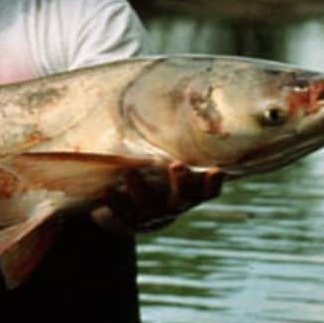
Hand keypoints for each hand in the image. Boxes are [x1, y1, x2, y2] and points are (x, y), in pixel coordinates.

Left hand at [94, 161, 224, 232]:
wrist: (129, 215)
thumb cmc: (156, 179)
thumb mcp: (168, 169)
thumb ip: (172, 149)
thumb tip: (177, 102)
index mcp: (188, 194)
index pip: (207, 193)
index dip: (213, 184)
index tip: (216, 170)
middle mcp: (172, 206)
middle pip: (181, 198)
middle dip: (180, 182)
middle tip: (177, 165)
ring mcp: (150, 215)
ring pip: (148, 204)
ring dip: (140, 188)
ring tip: (130, 171)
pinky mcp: (127, 220)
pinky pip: (122, 212)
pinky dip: (115, 201)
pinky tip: (107, 189)